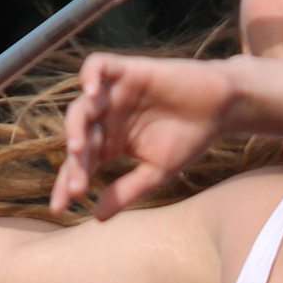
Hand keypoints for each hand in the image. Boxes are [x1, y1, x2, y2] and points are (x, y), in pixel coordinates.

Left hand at [51, 52, 241, 218]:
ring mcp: (115, 93)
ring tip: (78, 148)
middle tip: (78, 184)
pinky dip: (88, 75)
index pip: (80, 162)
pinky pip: (97, 64)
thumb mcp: (156, 172)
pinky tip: (89, 94)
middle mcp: (107, 117)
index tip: (60, 207)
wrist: (222, 108)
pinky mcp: (128, 70)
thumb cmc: (191, 138)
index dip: (68, 182)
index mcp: (111, 142)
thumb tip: (97, 218)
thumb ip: (126, 191)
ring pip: (81, 105)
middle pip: (77, 137)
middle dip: (74, 162)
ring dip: (75, 127)